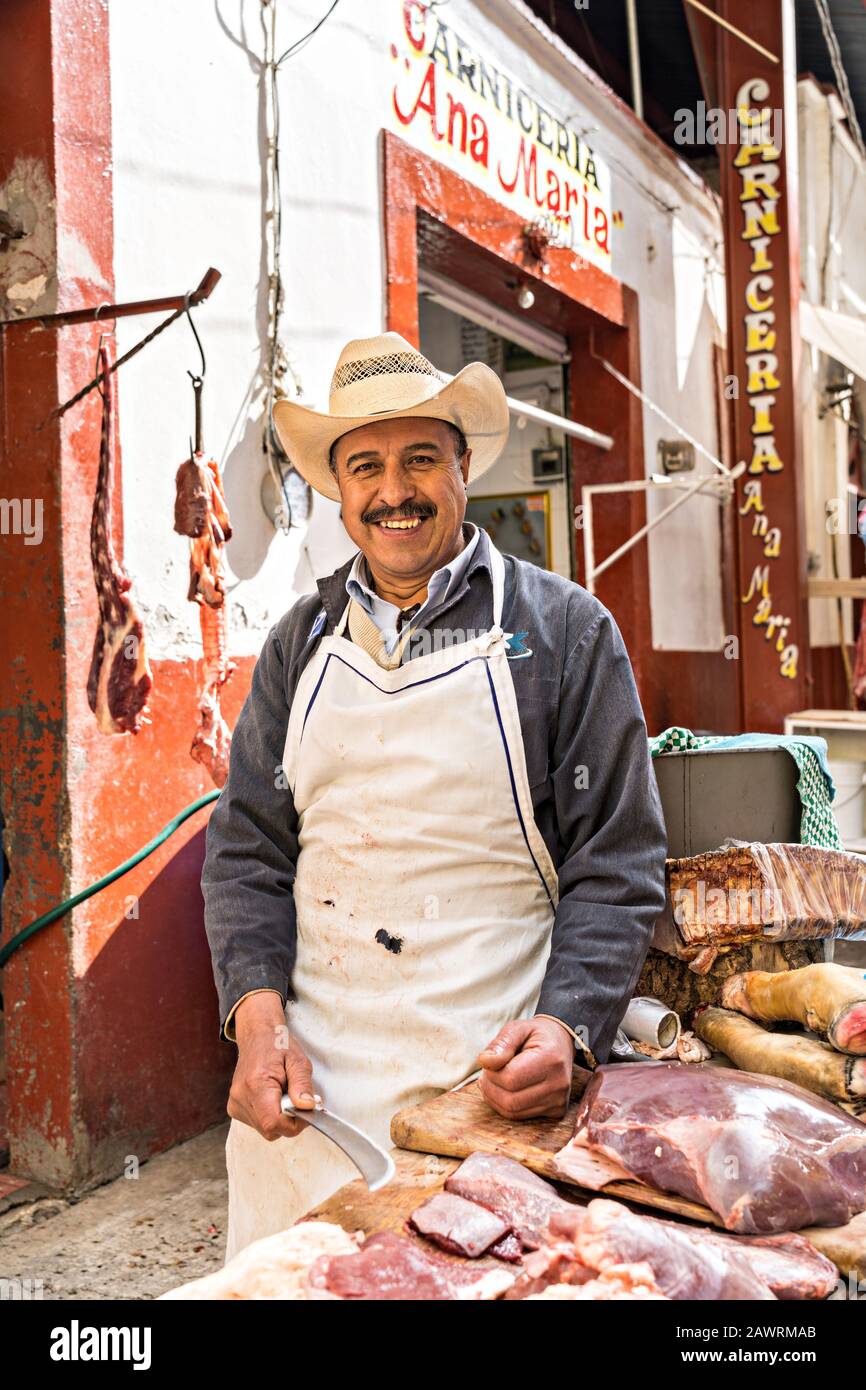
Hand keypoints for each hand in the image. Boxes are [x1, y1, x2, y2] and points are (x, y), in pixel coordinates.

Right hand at [228, 992, 318, 1140]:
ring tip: (282, 1093)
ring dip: (279, 1117)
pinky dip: (269, 1115)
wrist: (257, 1036)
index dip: (294, 1124)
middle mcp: (240, 1096)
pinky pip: (257, 1124)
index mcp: (256, 1084)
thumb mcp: (298, 1060)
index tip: (306, 1109)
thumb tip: (307, 1107)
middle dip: (289, 1121)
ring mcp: (235, 1103)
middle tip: (295, 1098)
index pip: (274, 1123)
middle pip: (270, 1130)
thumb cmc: (278, 1045)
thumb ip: (303, 1085)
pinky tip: (272, 1097)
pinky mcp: (234, 1108)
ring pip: (265, 1129)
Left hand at [477, 1016, 574, 1120]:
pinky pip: (520, 1116)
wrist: (561, 1043)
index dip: (491, 1073)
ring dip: (495, 1098)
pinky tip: (506, 1090)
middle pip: (510, 1100)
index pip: (510, 1079)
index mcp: (551, 1058)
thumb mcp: (517, 1028)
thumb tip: (484, 1061)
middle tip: (488, 1073)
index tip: (489, 1062)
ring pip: (513, 1112)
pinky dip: (505, 1105)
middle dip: (490, 1088)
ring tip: (496, 1079)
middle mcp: (559, 1083)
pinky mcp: (556, 1111)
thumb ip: (501, 1043)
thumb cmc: (536, 1035)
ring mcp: (559, 1100)